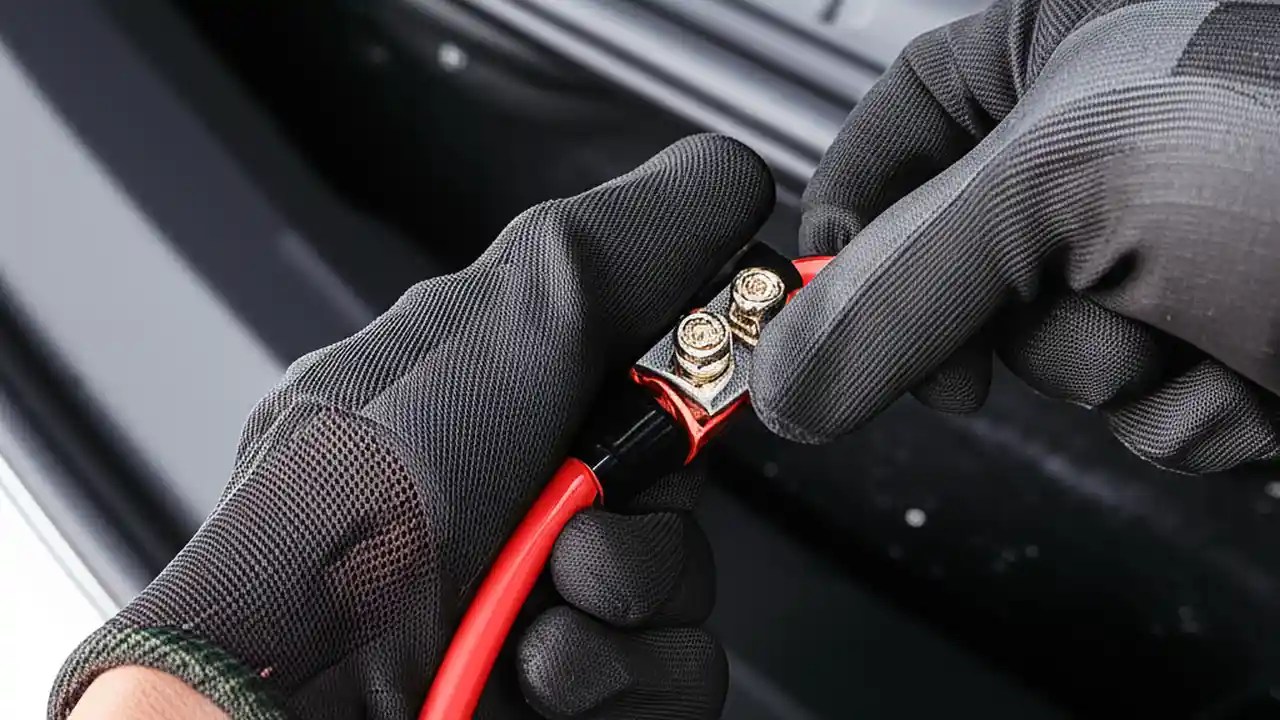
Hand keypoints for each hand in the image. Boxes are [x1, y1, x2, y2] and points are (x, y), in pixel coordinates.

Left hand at [51, 134, 772, 718]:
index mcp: (504, 384)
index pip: (656, 350)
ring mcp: (552, 588)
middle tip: (582, 499)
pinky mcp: (584, 682)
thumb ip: (625, 240)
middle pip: (685, 469)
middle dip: (650, 495)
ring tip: (539, 596)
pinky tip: (537, 664)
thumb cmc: (361, 510)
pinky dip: (619, 673)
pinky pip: (683, 669)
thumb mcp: (502, 323)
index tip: (699, 367)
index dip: (695, 362)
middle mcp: (527, 483)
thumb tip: (731, 176)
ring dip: (627, 588)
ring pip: (693, 576)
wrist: (305, 695)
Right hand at [753, 0, 1279, 472]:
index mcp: (1067, 42)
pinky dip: (1189, 412)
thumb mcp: (1061, 189)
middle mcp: (1116, 137)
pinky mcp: (1228, 330)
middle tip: (1046, 301)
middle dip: (1011, 317)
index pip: (899, 119)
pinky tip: (1251, 366)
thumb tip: (791, 373)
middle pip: (965, 259)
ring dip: (1112, 369)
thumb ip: (900, 287)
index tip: (821, 298)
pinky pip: (1141, 407)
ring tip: (1197, 316)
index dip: (853, 213)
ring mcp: (1176, 239)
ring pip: (1053, 350)